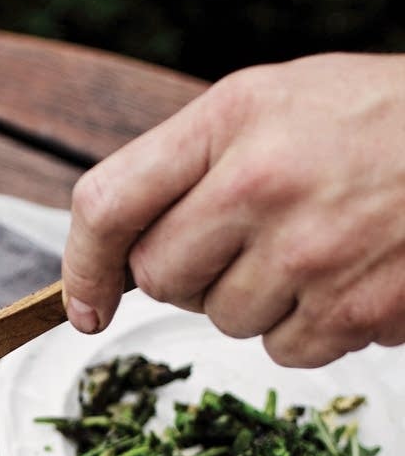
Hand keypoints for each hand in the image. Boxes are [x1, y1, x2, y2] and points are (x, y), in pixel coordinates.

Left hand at [62, 52, 404, 366]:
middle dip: (188, 273)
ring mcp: (311, 254)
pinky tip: (346, 275)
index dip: (82, 266)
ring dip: (255, 299)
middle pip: (159, 279)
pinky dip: (309, 326)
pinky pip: (285, 350)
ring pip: (223, 320)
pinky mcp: (353, 311)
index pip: (107, 206)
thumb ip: (188, 167)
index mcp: (232, 120)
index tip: (84, 304)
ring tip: (314, 246)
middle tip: (244, 240)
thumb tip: (113, 259)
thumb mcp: (271, 104)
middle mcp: (264, 185)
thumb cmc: (372, 122)